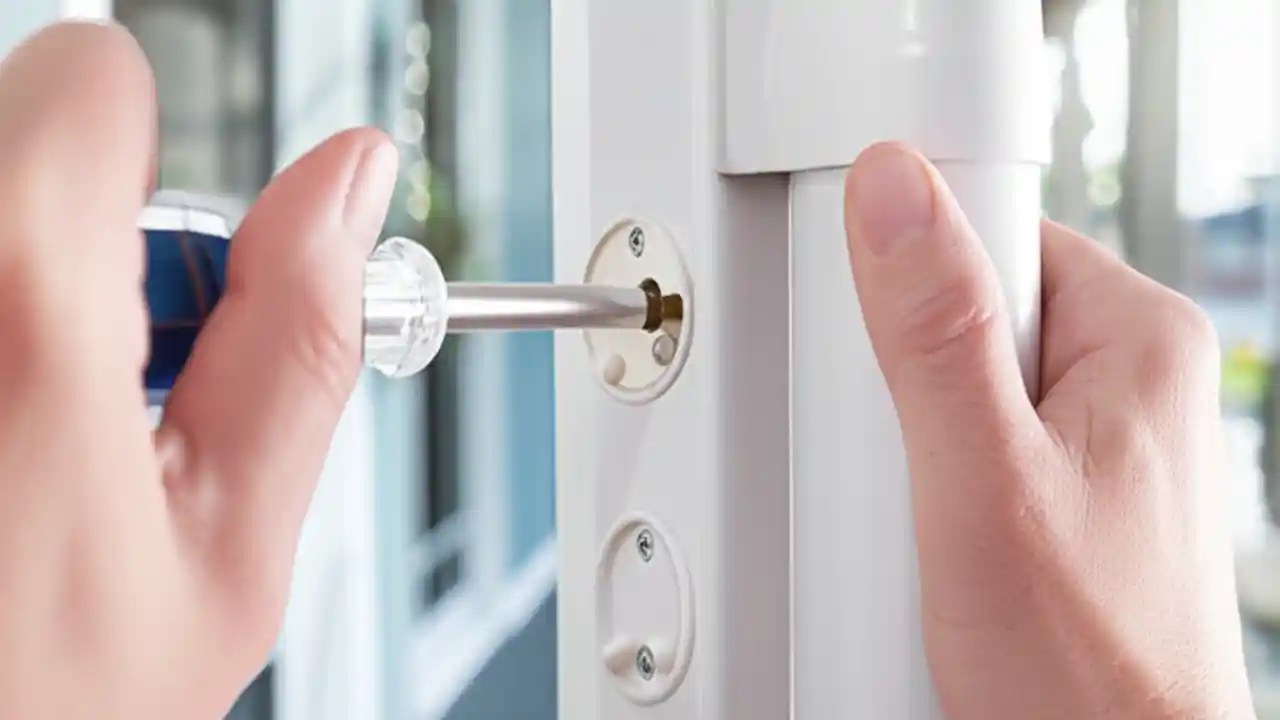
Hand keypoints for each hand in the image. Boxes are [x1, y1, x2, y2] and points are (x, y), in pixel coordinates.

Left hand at [0, 23, 395, 717]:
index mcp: (22, 308)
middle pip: (8, 134)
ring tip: (23, 437)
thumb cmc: (43, 712)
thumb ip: (296, 340)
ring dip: (12, 293)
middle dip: (72, 235)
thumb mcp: (224, 551)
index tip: (149, 262)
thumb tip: (345, 188)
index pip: (89, 71)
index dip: (146, 164)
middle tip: (89, 389)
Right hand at [843, 143, 1255, 718]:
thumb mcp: (986, 485)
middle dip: (905, 380)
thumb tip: (895, 190)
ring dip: (913, 443)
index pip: (992, 226)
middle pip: (965, 309)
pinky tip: (939, 539)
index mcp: (1136, 339)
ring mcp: (1095, 439)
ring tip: (930, 522)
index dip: (915, 282)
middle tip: (917, 471)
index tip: (894, 365)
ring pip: (958, 383)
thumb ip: (934, 332)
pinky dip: (933, 481)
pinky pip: (972, 442)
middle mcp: (1126, 379)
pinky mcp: (1062, 489)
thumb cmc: (1089, 670)